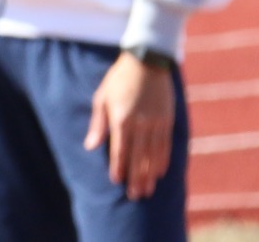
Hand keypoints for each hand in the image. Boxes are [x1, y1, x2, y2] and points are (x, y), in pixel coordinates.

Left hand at [84, 52, 175, 199]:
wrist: (146, 61)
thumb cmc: (118, 79)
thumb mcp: (102, 97)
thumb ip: (98, 124)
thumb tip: (90, 146)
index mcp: (121, 118)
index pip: (120, 149)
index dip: (118, 166)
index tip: (116, 180)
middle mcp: (140, 123)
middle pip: (138, 157)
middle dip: (136, 177)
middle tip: (135, 195)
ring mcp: (156, 123)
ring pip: (154, 155)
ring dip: (150, 174)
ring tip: (148, 190)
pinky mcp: (167, 120)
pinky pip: (166, 146)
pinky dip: (163, 161)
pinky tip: (160, 172)